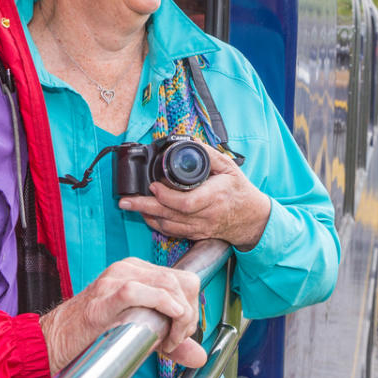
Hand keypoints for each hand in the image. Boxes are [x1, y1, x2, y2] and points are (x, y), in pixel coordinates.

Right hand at [38, 257, 206, 372]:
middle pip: (179, 281)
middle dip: (188, 312)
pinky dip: (160, 304)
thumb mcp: (142, 331)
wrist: (55, 341)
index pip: (182, 278)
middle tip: (177, 339)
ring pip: (165, 284)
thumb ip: (172, 341)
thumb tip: (200, 356)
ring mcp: (114, 279)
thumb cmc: (96, 333)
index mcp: (139, 270)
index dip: (192, 304)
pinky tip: (167, 320)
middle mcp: (129, 268)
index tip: (183, 331)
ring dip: (178, 315)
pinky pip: (137, 291)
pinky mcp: (103, 297)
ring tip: (168, 340)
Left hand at [119, 146, 271, 250]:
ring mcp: (201, 228)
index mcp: (216, 196)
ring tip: (131, 205)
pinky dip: (156, 224)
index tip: (153, 186)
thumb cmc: (240, 191)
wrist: (252, 218)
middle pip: (171, 216)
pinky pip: (172, 232)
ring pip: (168, 226)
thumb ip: (209, 155)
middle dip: (144, 207)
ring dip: (147, 216)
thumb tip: (188, 143)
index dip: (166, 197)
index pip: (187, 202)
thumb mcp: (229, 167)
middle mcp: (207, 215)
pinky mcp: (196, 235)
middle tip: (125, 201)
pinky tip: (146, 215)